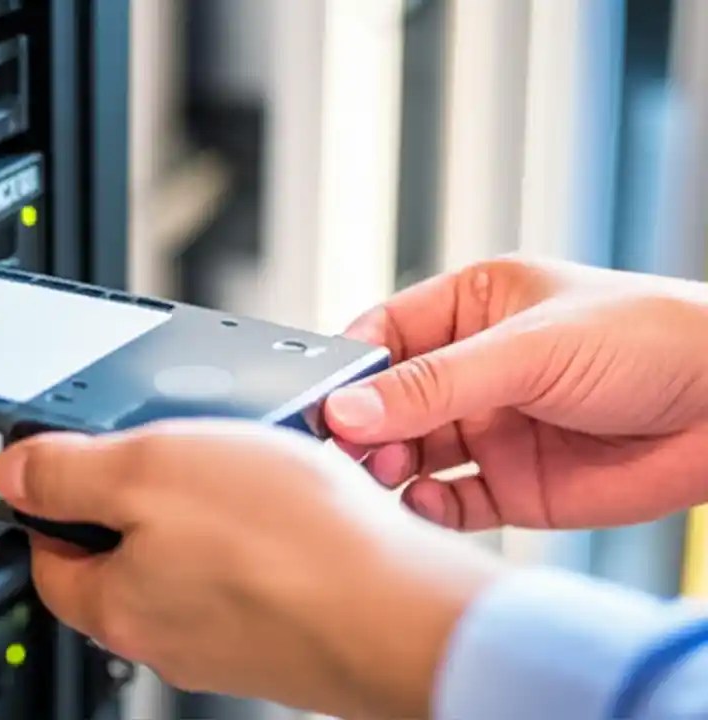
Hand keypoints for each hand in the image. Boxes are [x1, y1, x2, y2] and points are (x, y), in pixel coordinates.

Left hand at [0, 420, 504, 717]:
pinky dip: (260, 539)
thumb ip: (65, 472)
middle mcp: (166, 636)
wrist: (402, 609)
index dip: (49, 503)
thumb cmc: (285, 544)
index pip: (49, 556)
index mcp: (114, 605)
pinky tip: (292, 511)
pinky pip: (251, 577)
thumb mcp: (146, 468)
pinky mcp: (285, 637)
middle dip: (136, 503)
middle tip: (169, 452)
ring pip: (190, 566)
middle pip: (120, 561)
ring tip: (241, 471)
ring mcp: (229, 641)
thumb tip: (10, 473)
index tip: (65, 467)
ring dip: (204, 516)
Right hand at [324, 256, 707, 530]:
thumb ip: (434, 384)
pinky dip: (429, 508)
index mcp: (473, 307)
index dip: (353, 369)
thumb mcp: (528, 350)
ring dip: (389, 467)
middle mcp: (474, 368)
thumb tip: (348, 410)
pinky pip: (451, 502)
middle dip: (365, 426)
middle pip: (389, 400)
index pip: (385, 334)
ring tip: (386, 474)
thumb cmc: (652, 342)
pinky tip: (424, 503)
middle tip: (352, 449)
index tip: (326, 402)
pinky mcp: (513, 485)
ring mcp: (492, 428)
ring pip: (411, 453)